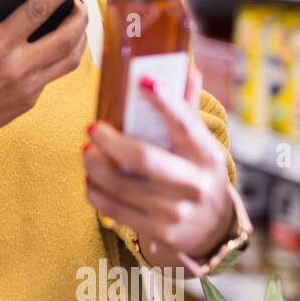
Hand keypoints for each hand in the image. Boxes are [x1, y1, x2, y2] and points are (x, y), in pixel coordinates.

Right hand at [0, 0, 88, 232]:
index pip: (37, 10)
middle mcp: (17, 67)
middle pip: (66, 37)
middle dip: (80, 15)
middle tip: (81, 2)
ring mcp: (27, 87)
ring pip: (70, 59)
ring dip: (80, 38)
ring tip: (77, 23)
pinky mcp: (30, 101)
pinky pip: (54, 75)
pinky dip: (61, 57)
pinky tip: (56, 46)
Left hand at [83, 65, 233, 268]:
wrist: (213, 229)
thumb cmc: (198, 174)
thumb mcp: (201, 146)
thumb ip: (188, 110)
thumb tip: (188, 69)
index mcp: (208, 156)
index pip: (186, 123)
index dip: (165, 101)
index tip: (142, 80)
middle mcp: (195, 184)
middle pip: (144, 158)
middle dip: (110, 141)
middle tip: (91, 128)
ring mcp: (177, 211)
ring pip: (121, 185)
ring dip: (94, 166)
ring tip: (86, 152)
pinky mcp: (158, 231)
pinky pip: (115, 209)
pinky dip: (95, 192)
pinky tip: (90, 179)